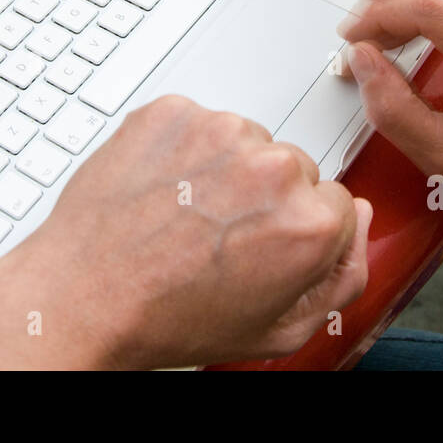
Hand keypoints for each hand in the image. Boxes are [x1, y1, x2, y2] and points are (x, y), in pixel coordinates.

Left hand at [0, 96, 370, 369]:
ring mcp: (218, 131)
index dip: (300, 231)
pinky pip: (196, 123)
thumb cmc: (169, 317)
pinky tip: (163, 190)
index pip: (337, 203)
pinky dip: (182, 149)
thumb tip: (358, 223)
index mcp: (308, 220)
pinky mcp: (172, 111)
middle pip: (293, 168)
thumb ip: (343, 278)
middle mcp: (271, 167)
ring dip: (224, 170)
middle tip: (218, 236)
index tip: (267, 246)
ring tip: (185, 215)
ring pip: (245, 142)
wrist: (84, 295)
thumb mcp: (279, 331)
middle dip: (265, 197)